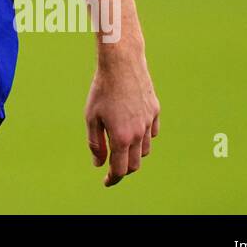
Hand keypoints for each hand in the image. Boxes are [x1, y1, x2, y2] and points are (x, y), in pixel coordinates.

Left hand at [84, 47, 159, 186]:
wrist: (122, 64)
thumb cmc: (102, 90)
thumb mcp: (91, 117)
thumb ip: (95, 143)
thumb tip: (98, 164)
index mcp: (121, 137)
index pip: (120, 169)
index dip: (112, 179)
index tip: (105, 182)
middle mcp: (138, 134)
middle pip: (134, 164)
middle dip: (123, 169)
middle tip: (112, 167)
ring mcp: (148, 122)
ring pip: (144, 150)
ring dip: (133, 154)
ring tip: (121, 148)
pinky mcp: (155, 111)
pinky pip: (152, 133)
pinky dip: (144, 138)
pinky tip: (134, 132)